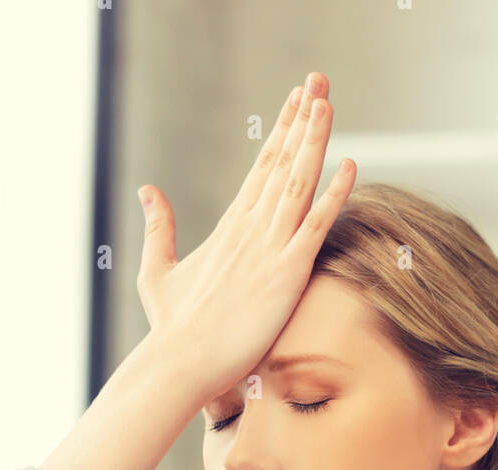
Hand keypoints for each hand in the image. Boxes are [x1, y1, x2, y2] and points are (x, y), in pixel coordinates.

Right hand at [135, 72, 355, 404]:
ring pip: (298, 183)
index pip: (261, 168)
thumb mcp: (157, 270)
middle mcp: (250, 230)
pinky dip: (333, 195)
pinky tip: (350, 164)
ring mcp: (268, 250)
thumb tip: (147, 189)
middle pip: (282, 163)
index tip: (296, 100)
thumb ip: (158, 227)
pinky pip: (316, 226)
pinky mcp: (285, 275)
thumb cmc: (171, 328)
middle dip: (301, 119)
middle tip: (318, 80)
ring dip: (314, 140)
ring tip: (327, 100)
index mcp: (228, 228)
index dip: (281, 131)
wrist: (179, 362)